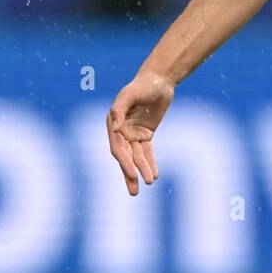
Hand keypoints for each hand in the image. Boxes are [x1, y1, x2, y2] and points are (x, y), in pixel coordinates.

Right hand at [106, 70, 174, 196]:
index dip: (125, 162)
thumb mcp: (131, 93)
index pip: (118, 148)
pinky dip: (150, 163)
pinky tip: (155, 174)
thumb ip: (120, 107)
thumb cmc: (143, 85)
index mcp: (113, 122)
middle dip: (130, 173)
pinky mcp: (145, 134)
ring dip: (142, 170)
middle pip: (125, 157)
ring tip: (149, 183)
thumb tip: (115, 128)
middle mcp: (120, 130)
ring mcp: (133, 133)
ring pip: (137, 156)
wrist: (158, 81)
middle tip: (135, 192)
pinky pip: (147, 152)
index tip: (133, 174)